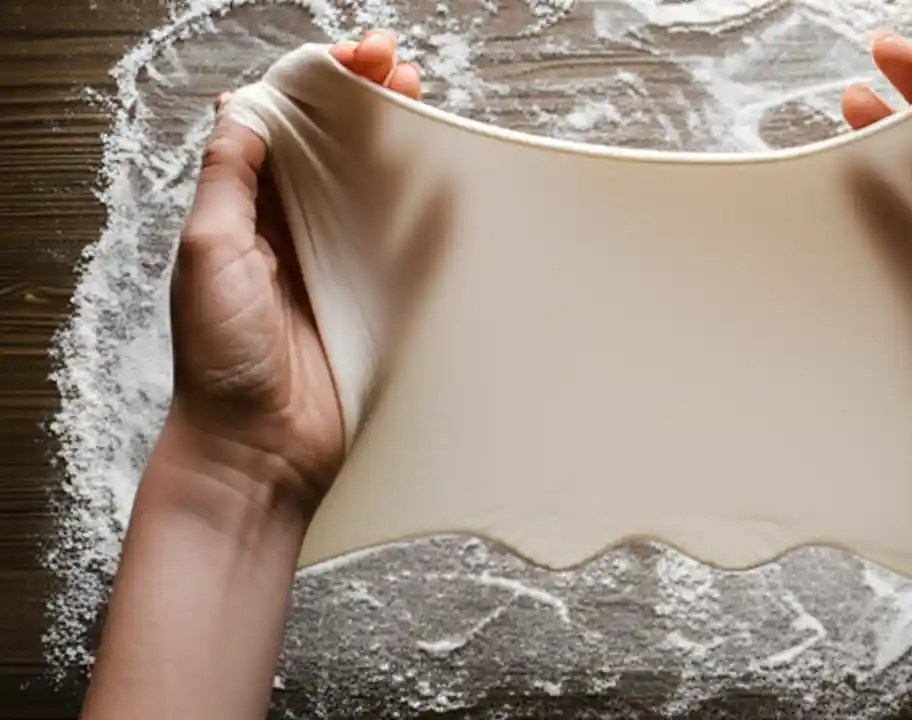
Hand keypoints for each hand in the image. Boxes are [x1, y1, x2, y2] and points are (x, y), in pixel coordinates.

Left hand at [167, 30, 422, 512]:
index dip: (318, 85)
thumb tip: (244, 107)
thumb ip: (229, 179)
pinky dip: (430, 217)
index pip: (285, 126)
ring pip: (374, 188)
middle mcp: (295, 230)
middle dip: (368, 101)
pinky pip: (408, 248)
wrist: (257, 451)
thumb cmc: (220, 359)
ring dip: (400, 144)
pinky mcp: (376, 301)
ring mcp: (339, 265)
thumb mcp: (208, 252)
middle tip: (400, 70)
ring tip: (424, 106)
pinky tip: (447, 189)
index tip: (356, 58)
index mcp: (247, 210)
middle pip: (336, 147)